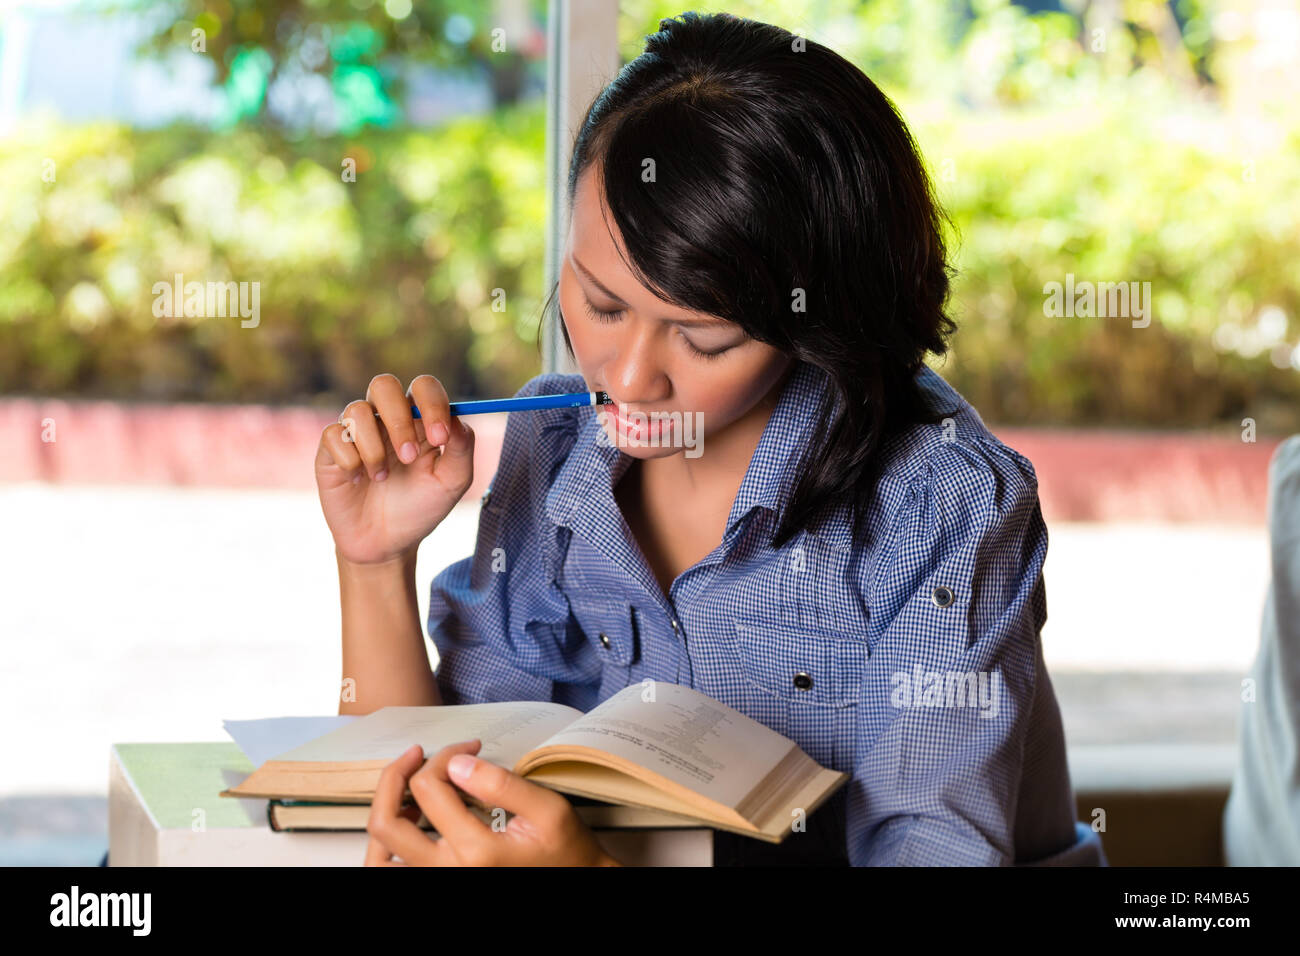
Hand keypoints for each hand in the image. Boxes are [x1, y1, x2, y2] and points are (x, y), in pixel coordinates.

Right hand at [316, 373, 474, 565]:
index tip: (440, 438)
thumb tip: (456, 418)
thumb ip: (462, 447)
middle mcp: (385, 418)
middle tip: (409, 457)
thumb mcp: (452, 482)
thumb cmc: (421, 507)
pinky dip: (350, 461)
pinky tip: (358, 480)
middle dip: (399, 420)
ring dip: (374, 449)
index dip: (433, 404)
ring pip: (357, 410)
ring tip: (382, 478)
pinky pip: (334, 435)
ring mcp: (356, 431)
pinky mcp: (331, 449)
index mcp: (418, 419)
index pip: (423, 387)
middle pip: (384, 385)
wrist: (386, 544)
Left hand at [364, 740, 622, 866]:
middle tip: (417, 754)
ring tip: (406, 786)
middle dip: (396, 777)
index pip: (429, 789)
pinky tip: (410, 819)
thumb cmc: (563, 850)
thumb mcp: (547, 809)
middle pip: (389, 822)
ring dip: (386, 811)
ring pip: (380, 853)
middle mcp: (448, 872)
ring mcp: (440, 880)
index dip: (444, 756)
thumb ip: (501, 784)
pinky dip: (387, 843)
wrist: (574, 881)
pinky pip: (391, 868)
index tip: (467, 749)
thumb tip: (457, 763)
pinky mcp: (440, 881)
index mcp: (476, 852)